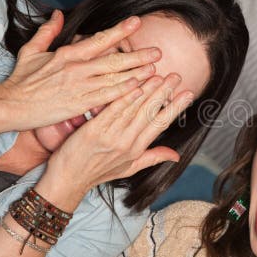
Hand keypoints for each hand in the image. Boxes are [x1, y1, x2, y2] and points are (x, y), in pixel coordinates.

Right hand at [0, 11, 160, 130]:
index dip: (119, 31)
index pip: (99, 40)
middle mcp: (77, 69)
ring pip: (114, 79)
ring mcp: (79, 87)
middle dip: (137, 55)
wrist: (9, 105)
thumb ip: (48, 32)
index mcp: (68, 54)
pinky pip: (106, 97)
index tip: (136, 22)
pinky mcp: (79, 104)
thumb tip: (58, 14)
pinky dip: (122, 92)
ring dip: (136, 74)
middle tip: (158, 51)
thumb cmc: (20, 80)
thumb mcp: (31, 51)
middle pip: (113, 60)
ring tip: (154, 69)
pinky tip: (136, 88)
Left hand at [46, 72, 193, 199]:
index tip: (188, 94)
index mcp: (136, 149)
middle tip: (176, 76)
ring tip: (160, 75)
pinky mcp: (94, 131)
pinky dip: (125, 97)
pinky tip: (135, 84)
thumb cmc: (96, 173)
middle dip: (165, 93)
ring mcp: (111, 136)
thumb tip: (176, 155)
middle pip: (150, 113)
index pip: (160, 124)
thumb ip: (153, 157)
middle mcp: (127, 143)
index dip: (175, 108)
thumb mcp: (129, 168)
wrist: (68, 181)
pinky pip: (113, 110)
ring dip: (148, 90)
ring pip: (134, 109)